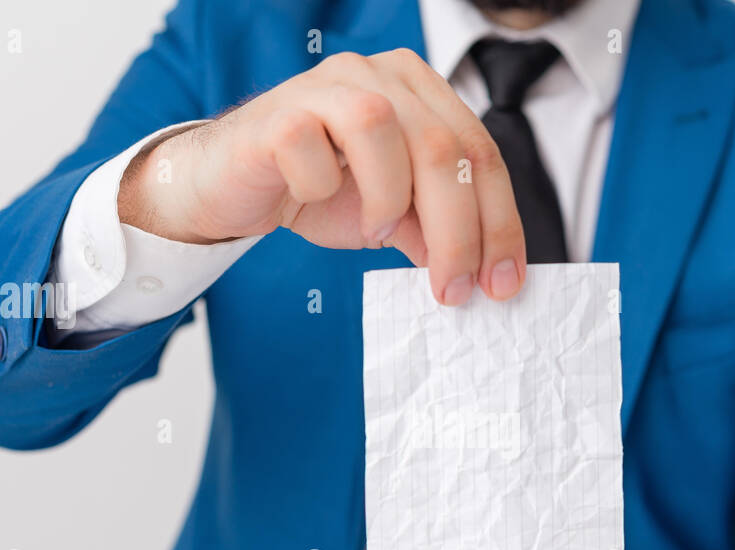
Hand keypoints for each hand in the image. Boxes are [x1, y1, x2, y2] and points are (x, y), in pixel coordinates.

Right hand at [117, 49, 526, 305]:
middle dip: (459, 232)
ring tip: (377, 233)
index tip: (503, 282)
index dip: (499, 222)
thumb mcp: (393, 217)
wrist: (231, 188)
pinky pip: (315, 151)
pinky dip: (324, 188)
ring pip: (387, 132)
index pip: (480, 153)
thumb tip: (484, 271)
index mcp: (420, 91)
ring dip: (392, 200)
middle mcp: (378, 75)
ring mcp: (326, 86)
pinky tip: (315, 198)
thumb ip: (437, 231)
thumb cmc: (316, 191)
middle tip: (455, 289)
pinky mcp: (278, 113)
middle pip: (443, 148)